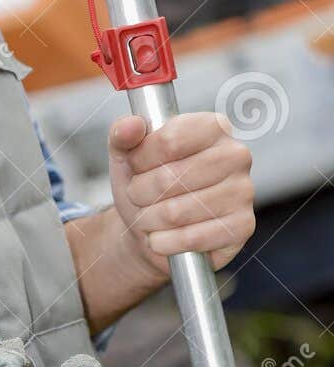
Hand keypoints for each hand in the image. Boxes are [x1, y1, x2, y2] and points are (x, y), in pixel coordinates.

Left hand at [108, 111, 254, 278]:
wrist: (153, 226)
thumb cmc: (146, 182)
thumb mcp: (126, 154)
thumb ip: (122, 133)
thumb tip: (130, 125)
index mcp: (212, 126)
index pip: (170, 139)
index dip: (141, 158)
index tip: (134, 165)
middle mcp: (235, 155)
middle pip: (171, 177)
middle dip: (140, 192)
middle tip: (136, 195)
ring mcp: (243, 192)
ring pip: (176, 212)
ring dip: (148, 219)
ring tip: (146, 215)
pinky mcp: (242, 227)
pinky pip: (191, 239)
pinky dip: (163, 242)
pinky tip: (159, 237)